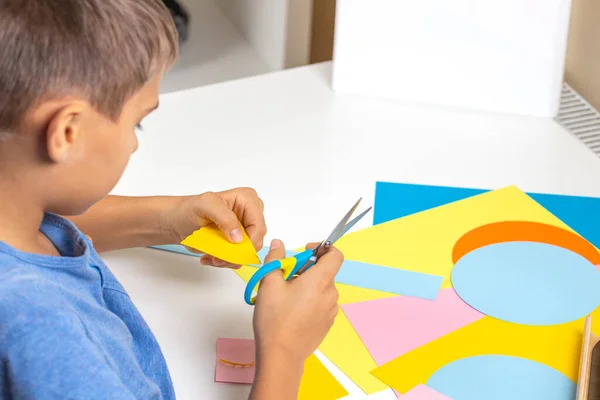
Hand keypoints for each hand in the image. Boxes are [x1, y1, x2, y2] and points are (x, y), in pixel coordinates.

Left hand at [161, 188, 266, 267]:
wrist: (178, 222)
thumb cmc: (189, 209)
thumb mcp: (206, 205)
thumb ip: (224, 217)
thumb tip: (239, 237)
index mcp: (248, 200)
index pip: (259, 225)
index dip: (249, 241)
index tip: (231, 248)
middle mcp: (250, 214)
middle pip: (256, 241)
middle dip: (237, 252)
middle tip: (217, 257)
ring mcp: (244, 230)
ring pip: (248, 253)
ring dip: (229, 260)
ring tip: (211, 257)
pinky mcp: (237, 243)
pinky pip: (239, 258)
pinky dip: (225, 262)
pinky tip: (210, 257)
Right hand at [252, 239, 341, 366]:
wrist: (281, 355)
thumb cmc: (275, 319)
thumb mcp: (269, 283)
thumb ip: (275, 259)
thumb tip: (279, 243)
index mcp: (320, 280)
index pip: (335, 255)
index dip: (323, 248)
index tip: (306, 252)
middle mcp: (330, 294)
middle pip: (325, 272)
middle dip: (307, 269)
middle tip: (286, 277)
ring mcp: (331, 310)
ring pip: (322, 288)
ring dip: (308, 285)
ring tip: (287, 296)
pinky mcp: (327, 323)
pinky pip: (322, 303)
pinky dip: (310, 300)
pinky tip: (293, 310)